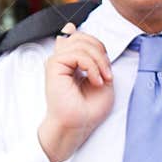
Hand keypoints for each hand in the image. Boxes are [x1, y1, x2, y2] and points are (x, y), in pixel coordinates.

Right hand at [38, 23, 113, 161]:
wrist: (78, 124)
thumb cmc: (88, 108)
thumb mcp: (102, 77)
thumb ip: (97, 58)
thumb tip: (84, 37)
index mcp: (72, 62)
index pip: (80, 37)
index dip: (95, 43)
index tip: (105, 65)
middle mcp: (63, 60)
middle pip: (83, 38)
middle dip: (101, 52)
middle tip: (108, 74)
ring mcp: (58, 62)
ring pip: (81, 43)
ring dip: (99, 61)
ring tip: (103, 79)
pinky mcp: (54, 66)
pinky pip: (77, 54)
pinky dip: (92, 66)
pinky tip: (95, 81)